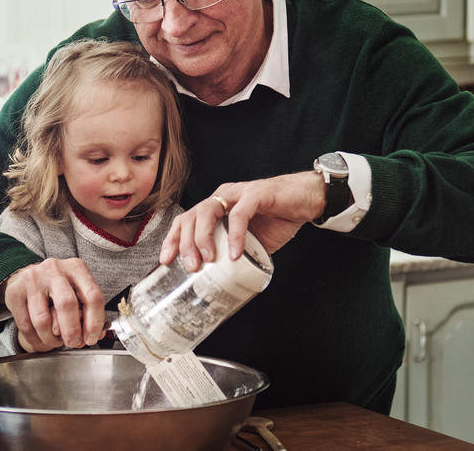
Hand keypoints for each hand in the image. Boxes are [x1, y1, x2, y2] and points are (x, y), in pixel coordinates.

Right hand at [3, 258, 105, 350]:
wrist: (25, 275)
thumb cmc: (57, 287)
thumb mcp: (76, 290)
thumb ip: (88, 310)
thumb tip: (97, 334)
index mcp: (76, 268)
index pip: (92, 295)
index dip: (94, 322)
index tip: (92, 338)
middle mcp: (55, 270)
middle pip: (67, 304)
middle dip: (72, 331)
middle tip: (73, 343)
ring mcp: (33, 279)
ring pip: (43, 319)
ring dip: (51, 339)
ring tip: (55, 342)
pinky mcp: (15, 292)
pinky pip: (26, 325)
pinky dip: (36, 340)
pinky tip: (42, 341)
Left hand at [161, 171, 323, 269]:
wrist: (307, 201)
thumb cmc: (278, 218)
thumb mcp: (250, 241)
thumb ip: (234, 252)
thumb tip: (221, 280)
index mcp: (217, 207)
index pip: (186, 220)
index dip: (173, 239)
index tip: (166, 260)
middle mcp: (223, 197)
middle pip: (192, 216)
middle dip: (186, 242)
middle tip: (191, 266)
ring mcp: (238, 193)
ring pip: (208, 211)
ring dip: (203, 237)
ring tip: (208, 259)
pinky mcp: (257, 194)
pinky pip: (240, 214)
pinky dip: (235, 234)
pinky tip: (234, 252)